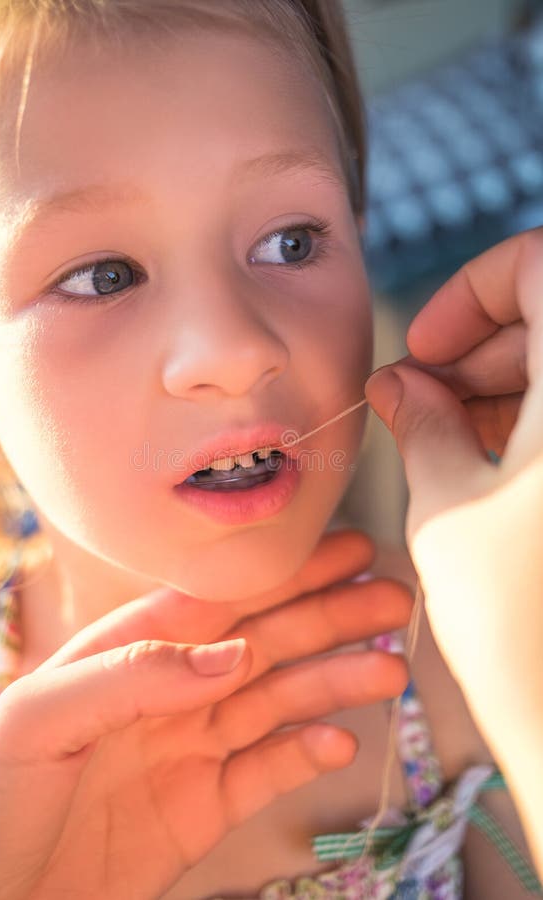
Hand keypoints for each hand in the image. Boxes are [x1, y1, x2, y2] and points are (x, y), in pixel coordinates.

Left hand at [0, 528, 410, 899]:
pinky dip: (306, 754)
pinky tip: (340, 741)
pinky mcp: (202, 808)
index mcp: (127, 652)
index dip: (284, 572)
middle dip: (328, 617)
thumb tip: (231, 653)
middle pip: (263, 642)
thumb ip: (132, 674)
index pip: (220, 599)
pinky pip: (266, 773)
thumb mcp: (37, 718)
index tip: (345, 550)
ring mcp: (189, 748)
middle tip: (392, 599)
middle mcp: (168, 691)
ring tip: (389, 670)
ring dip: (334, 682)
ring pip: (276, 701)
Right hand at [365, 229, 542, 876]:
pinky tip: (483, 457)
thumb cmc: (514, 623)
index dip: (476, 288)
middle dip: (480, 345)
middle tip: (420, 399)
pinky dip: (530, 421)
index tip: (426, 346)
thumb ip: (420, 421)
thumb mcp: (446, 505)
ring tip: (442, 433)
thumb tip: (396, 380)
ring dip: (503, 383)